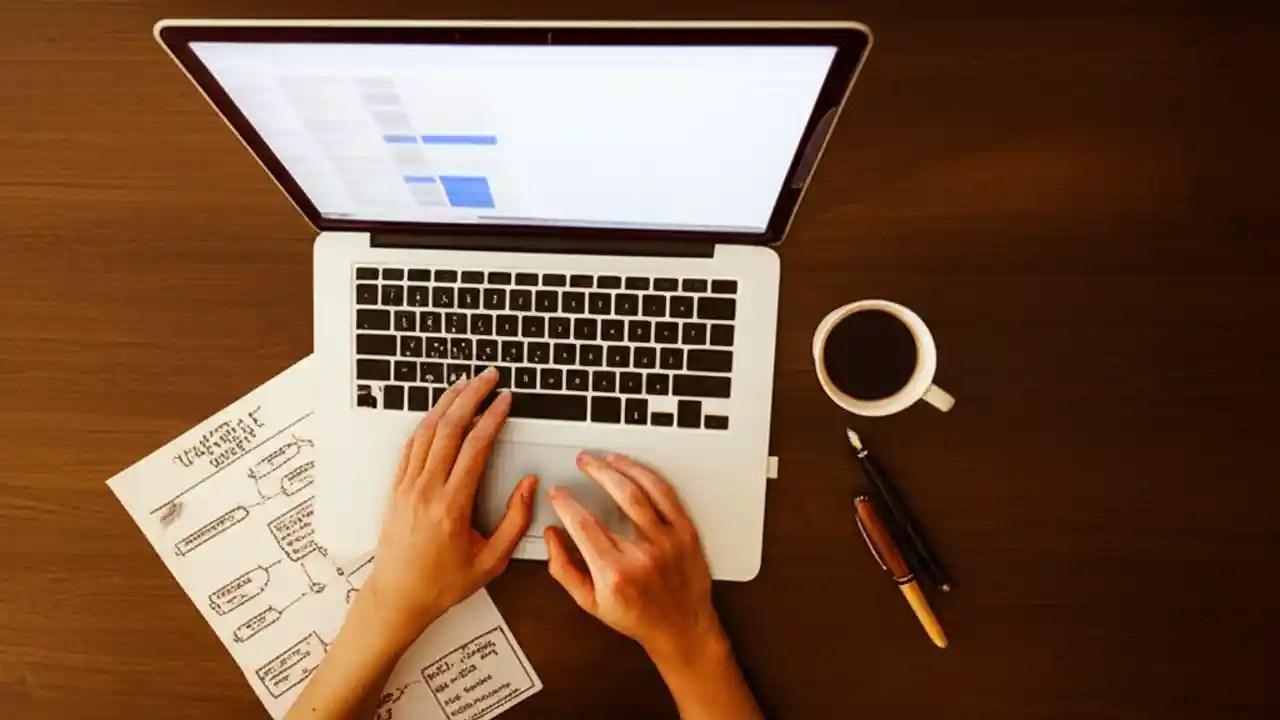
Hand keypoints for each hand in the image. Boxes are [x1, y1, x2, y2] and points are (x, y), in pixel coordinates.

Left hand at [362, 369, 535, 650]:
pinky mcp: (396, 489)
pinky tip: (438, 413)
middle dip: (471, 396)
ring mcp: (407, 487)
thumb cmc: (443, 583)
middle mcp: (426, 490)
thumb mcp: (492, 561)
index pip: (475, 447)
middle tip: (488, 377)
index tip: (506, 399)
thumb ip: (515, 521)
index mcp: (452, 506)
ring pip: (426, 432)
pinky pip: (411, 446)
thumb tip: (529, 485)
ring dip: (446, 403)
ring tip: (464, 385)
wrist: (398, 597)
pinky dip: (426, 423)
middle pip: (449, 428)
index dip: (493, 417)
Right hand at [544, 452, 723, 662]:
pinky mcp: (686, 533)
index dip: (566, 503)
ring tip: (605, 459)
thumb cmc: (637, 616)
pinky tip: (633, 468)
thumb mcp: (590, 603)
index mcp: (616, 574)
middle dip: (596, 471)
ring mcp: (669, 541)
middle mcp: (644, 554)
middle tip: (583, 461)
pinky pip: (667, 494)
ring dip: (621, 467)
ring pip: (644, 490)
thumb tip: (552, 535)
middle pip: (618, 496)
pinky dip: (648, 475)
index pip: (583, 525)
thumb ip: (564, 568)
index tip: (558, 494)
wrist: (681, 628)